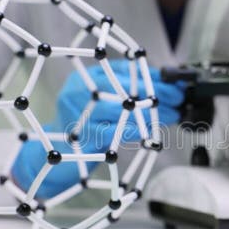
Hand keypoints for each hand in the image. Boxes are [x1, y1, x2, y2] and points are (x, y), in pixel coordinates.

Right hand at [11, 60, 184, 196]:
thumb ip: (128, 93)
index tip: (174, 83)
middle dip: (154, 92)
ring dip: (151, 112)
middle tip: (177, 98)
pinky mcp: (81, 136)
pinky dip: (136, 131)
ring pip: (121, 108)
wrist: (50, 158)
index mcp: (85, 77)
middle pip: (123, 86)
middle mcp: (78, 90)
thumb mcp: (104, 105)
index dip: (151, 76)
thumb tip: (164, 84)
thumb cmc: (84, 130)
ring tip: (171, 115)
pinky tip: (151, 132)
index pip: (123, 70)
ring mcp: (77, 112)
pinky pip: (115, 131)